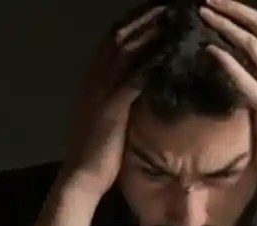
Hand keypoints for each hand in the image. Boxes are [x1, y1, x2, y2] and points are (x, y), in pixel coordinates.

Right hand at [59, 5, 163, 198]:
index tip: (160, 6)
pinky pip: (132, 79)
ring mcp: (100, 90)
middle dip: (145, 16)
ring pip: (125, 50)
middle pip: (120, 34)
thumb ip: (123, 93)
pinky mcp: (111, 107)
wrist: (83, 176)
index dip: (136, 18)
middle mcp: (94, 76)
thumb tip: (146, 79)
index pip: (114, 35)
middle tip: (170, 3)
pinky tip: (169, 55)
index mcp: (93, 75)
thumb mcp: (110, 113)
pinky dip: (150, 64)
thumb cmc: (102, 149)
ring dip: (149, 31)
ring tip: (173, 17)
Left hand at [198, 0, 256, 185]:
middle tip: (210, 0)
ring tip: (204, 16)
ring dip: (224, 26)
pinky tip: (209, 50)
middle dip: (235, 9)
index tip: (223, 4)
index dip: (245, 12)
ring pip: (251, 43)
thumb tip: (240, 53)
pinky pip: (241, 74)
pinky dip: (224, 58)